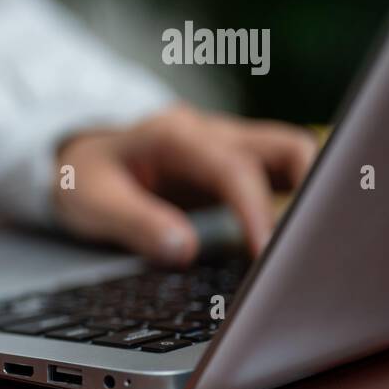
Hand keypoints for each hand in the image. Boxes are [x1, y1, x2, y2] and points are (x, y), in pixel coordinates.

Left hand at [53, 104, 317, 264]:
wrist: (76, 158)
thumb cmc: (84, 178)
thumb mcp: (91, 202)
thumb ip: (136, 224)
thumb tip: (183, 249)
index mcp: (174, 136)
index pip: (233, 169)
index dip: (256, 212)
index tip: (268, 254)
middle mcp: (210, 133)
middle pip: (287, 147)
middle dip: (311, 192)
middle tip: (311, 248)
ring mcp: (227, 147)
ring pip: (292, 157)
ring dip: (310, 197)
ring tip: (310, 248)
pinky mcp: (235, 167)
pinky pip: (280, 177)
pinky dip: (295, 203)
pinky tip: (294, 242)